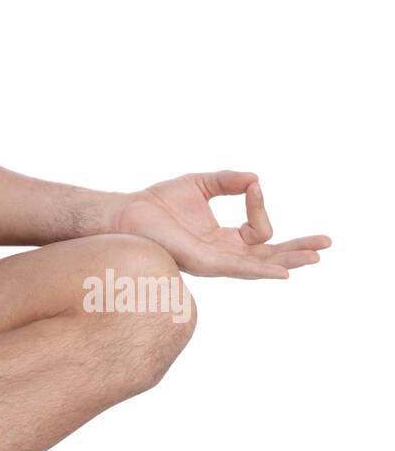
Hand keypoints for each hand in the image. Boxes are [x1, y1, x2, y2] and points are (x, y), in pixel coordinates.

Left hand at [111, 171, 330, 278]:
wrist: (126, 212)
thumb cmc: (157, 202)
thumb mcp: (200, 183)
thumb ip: (227, 181)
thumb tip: (256, 179)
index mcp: (223, 240)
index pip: (258, 230)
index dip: (260, 205)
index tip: (252, 185)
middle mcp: (222, 255)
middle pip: (269, 257)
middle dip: (298, 250)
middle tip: (325, 245)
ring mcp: (214, 262)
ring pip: (259, 265)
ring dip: (288, 260)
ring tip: (314, 257)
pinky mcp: (202, 263)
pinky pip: (237, 268)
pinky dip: (261, 269)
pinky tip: (281, 271)